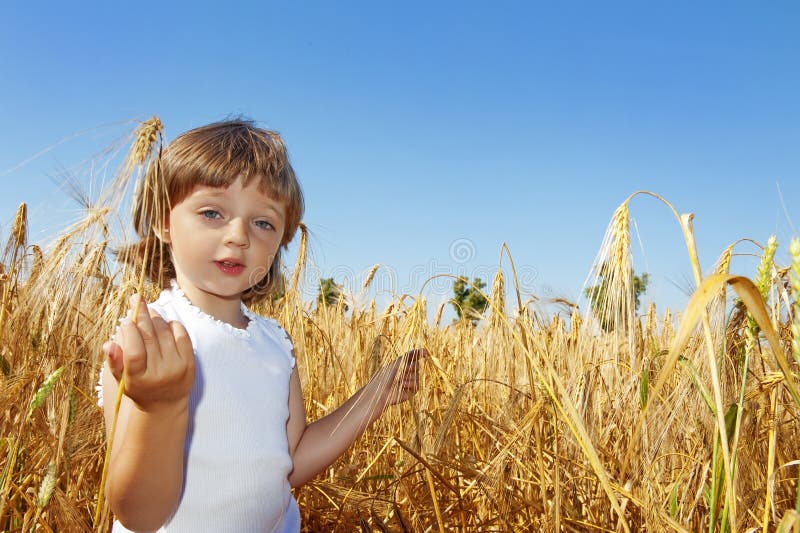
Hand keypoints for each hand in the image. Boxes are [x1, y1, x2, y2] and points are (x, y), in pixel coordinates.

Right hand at [103, 294, 194, 412]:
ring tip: (147, 310)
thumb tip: (108, 343)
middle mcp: (160, 374)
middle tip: (136, 299)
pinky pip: (182, 335)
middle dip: (141, 315)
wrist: (165, 403)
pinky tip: (164, 321)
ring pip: (164, 333)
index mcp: (139, 379)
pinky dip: (172, 325)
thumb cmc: (139, 387)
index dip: (129, 333)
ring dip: (155, 318)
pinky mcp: (190, 362)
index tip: (125, 320)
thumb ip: (115, 362)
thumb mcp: (122, 380)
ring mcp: (177, 367)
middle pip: (150, 338)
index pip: (134, 352)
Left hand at [373, 349, 423, 406]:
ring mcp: (410, 381)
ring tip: (398, 380)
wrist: (381, 391)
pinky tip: (402, 385)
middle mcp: (407, 372)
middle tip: (401, 371)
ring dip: (407, 377)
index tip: (425, 352)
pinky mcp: (411, 391)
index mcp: (403, 364)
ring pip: (417, 376)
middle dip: (410, 367)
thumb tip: (424, 350)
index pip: (414, 357)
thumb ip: (410, 357)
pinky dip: (410, 384)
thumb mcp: (397, 364)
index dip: (419, 354)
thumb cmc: (386, 376)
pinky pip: (417, 385)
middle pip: (417, 366)